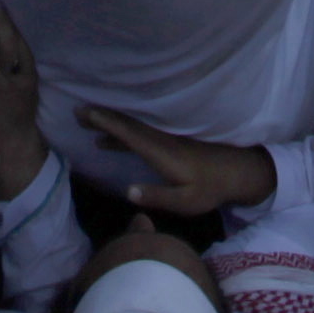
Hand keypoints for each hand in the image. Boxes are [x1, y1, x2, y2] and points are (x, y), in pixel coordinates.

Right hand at [84, 103, 277, 217]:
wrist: (236, 171)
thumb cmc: (210, 188)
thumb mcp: (186, 201)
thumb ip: (157, 196)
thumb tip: (127, 190)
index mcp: (162, 153)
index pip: (130, 134)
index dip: (107, 123)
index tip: (87, 113)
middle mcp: (160, 141)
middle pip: (127, 125)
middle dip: (102, 117)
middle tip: (77, 111)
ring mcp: (164, 140)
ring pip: (132, 128)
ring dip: (109, 122)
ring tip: (86, 121)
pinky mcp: (168, 144)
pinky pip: (138, 134)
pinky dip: (120, 132)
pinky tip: (109, 140)